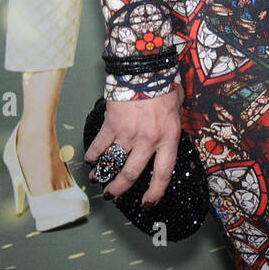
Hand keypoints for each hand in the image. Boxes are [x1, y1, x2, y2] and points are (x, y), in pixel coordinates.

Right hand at [85, 84, 182, 206]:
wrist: (146, 68)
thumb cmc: (165, 83)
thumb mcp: (178, 106)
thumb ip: (173, 123)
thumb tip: (168, 131)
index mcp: (168, 137)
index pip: (163, 172)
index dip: (156, 191)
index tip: (148, 202)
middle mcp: (148, 140)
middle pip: (132, 173)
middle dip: (120, 187)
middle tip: (113, 193)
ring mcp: (128, 134)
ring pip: (113, 162)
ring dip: (103, 173)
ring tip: (97, 178)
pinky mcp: (112, 124)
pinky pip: (100, 145)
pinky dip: (92, 153)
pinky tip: (90, 158)